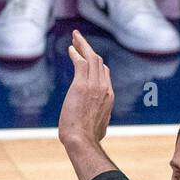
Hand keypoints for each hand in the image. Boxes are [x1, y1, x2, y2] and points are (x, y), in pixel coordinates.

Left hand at [58, 30, 113, 151]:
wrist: (82, 141)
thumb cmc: (88, 140)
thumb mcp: (99, 128)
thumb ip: (99, 120)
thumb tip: (97, 127)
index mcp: (109, 98)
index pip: (105, 74)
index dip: (96, 63)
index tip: (87, 57)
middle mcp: (104, 89)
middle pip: (99, 62)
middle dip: (89, 49)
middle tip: (79, 40)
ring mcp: (94, 86)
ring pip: (91, 58)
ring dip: (82, 45)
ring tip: (75, 37)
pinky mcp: (81, 85)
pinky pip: (80, 62)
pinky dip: (76, 53)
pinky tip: (70, 49)